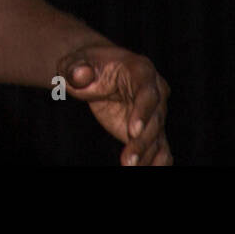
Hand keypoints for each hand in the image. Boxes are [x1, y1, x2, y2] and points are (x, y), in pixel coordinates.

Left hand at [57, 44, 172, 165]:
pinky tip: (145, 170)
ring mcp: (154, 111)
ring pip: (157, 136)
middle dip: (142, 142)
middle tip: (128, 161)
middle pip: (155, 119)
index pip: (147, 92)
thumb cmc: (85, 66)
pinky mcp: (150, 129)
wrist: (94, 72)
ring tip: (130, 168)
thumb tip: (80, 75)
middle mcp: (155, 91)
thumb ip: (75, 69)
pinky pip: (159, 148)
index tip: (133, 131)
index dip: (142, 111)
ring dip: (146, 155)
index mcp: (140, 70)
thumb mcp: (74, 63)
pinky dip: (156, 162)